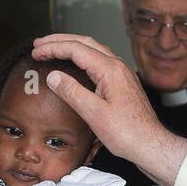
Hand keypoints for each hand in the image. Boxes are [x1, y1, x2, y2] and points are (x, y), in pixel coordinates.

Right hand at [31, 34, 186, 185]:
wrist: (150, 144)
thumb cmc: (127, 133)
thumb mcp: (94, 114)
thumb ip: (72, 92)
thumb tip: (53, 76)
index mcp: (110, 70)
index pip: (76, 49)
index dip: (53, 48)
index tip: (36, 52)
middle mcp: (118, 66)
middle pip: (85, 43)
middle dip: (60, 41)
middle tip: (39, 44)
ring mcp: (121, 74)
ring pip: (93, 50)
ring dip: (71, 47)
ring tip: (53, 49)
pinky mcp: (122, 83)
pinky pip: (99, 61)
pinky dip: (82, 57)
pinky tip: (75, 65)